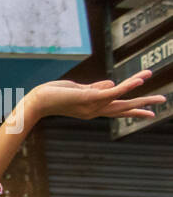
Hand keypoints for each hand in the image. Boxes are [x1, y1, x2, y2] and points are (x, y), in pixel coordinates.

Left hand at [24, 71, 165, 123]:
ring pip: (121, 99)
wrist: (37, 101)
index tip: (151, 114)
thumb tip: (112, 83)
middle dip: (144, 105)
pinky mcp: (89, 97)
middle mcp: (95, 111)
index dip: (134, 111)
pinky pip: (111, 92)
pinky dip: (126, 86)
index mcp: (93, 109)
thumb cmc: (54, 95)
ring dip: (139, 92)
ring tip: (157, 89)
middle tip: (163, 102)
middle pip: (124, 108)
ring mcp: (92, 105)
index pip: (117, 110)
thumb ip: (95, 88)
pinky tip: (139, 81)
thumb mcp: (78, 91)